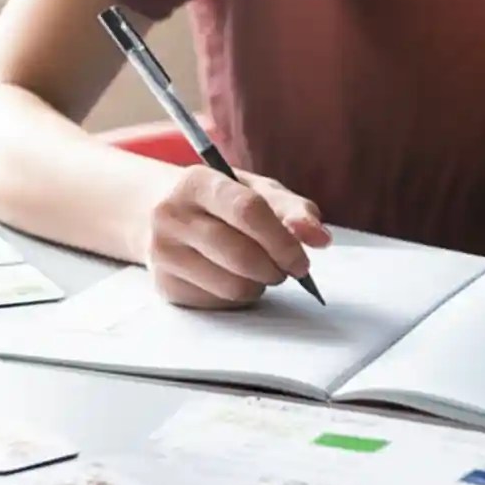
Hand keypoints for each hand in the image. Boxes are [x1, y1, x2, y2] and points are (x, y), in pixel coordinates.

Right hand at [140, 166, 331, 308]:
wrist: (163, 215)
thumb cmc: (223, 202)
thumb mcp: (258, 191)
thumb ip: (294, 211)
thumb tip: (320, 239)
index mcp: (196, 182)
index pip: (247, 211)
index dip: (283, 240)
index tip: (302, 260)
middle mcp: (171, 216)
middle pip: (241, 255)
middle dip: (275, 268)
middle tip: (285, 268)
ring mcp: (163, 253)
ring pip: (232, 286)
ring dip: (259, 285)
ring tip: (258, 270)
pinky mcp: (166, 284)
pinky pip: (220, 303)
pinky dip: (238, 296)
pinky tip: (232, 278)